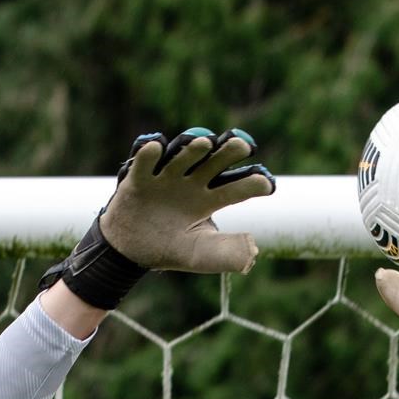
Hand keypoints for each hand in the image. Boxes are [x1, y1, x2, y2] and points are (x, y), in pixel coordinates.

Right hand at [37, 127, 274, 309]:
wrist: (130, 252)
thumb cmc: (169, 248)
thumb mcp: (199, 255)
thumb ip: (225, 253)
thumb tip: (252, 251)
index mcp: (209, 199)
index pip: (235, 189)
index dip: (251, 185)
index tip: (267, 185)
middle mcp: (191, 182)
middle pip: (213, 162)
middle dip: (228, 152)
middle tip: (243, 146)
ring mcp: (165, 178)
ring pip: (182, 157)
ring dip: (193, 149)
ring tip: (204, 143)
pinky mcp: (139, 179)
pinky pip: (144, 164)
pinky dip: (148, 154)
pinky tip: (155, 147)